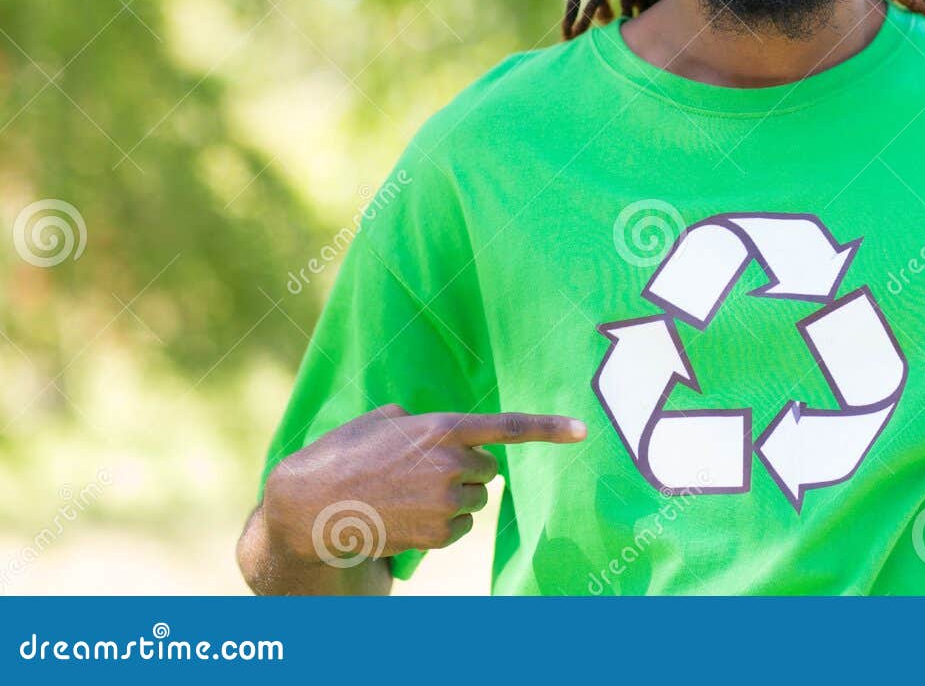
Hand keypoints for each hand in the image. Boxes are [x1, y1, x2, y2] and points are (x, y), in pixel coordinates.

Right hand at [262, 404, 585, 564]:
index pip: (508, 426)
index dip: (549, 428)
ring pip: (476, 499)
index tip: (584, 431)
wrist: (311, 508)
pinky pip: (462, 527)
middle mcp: (452, 462)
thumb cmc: (344, 455)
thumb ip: (420, 418)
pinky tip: (407, 519)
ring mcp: (448, 500)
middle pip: (489, 468)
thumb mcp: (381, 420)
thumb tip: (430, 424)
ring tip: (408, 497)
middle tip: (423, 474)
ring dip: (453, 498)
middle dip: (466, 470)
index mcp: (442, 426)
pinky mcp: (442, 534)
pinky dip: (444, 525)